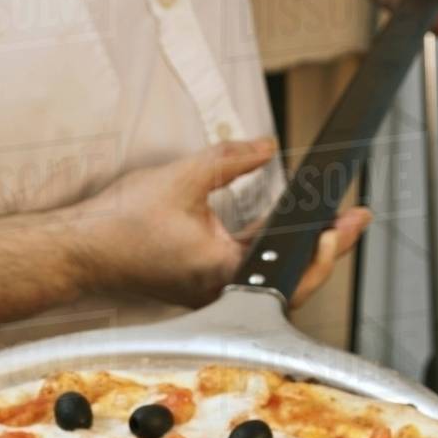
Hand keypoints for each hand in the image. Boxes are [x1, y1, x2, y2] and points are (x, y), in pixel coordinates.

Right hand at [80, 138, 370, 307]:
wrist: (82, 249)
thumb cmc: (122, 223)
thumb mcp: (184, 177)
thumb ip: (232, 160)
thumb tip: (267, 146)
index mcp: (223, 272)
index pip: (293, 267)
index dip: (330, 244)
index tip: (351, 219)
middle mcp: (220, 290)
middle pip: (291, 280)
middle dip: (328, 249)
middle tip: (355, 220)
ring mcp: (210, 290)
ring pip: (270, 278)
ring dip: (301, 252)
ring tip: (332, 224)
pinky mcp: (199, 283)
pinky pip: (245, 270)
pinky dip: (269, 252)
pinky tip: (285, 228)